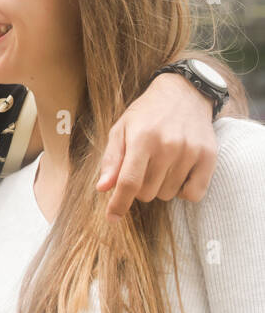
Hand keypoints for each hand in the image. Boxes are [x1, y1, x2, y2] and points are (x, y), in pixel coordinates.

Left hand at [97, 72, 218, 220]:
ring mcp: (191, 152)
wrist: (183, 94)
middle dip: (139, 188)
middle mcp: (168, 146)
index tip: (112, 218)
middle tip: (142, 169)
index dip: (118, 204)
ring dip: (160, 187)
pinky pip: (194, 194)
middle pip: (147, 192)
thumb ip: (112, 159)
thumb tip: (102, 188)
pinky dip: (184, 191)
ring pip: (168, 194)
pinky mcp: (209, 157)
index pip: (129, 182)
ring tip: (161, 165)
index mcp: (142, 139)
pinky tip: (178, 175)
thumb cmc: (146, 114)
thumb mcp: (121, 129)